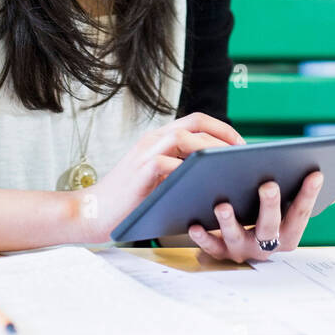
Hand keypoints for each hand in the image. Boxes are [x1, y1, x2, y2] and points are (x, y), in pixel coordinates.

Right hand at [71, 112, 245, 242]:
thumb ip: (181, 175)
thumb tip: (217, 182)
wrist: (90, 213)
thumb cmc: (127, 204)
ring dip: (211, 149)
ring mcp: (146, 152)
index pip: (195, 121)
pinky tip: (206, 183)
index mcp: (158, 140)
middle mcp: (153, 139)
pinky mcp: (141, 170)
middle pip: (195, 122)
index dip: (221, 128)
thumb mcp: (159, 184)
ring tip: (230, 164)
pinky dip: (189, 170)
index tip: (241, 145)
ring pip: (185, 137)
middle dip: (223, 134)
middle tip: (244, 152)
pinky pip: (170, 163)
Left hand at [186, 171, 325, 263]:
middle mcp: (267, 245)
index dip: (310, 195)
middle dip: (271, 205)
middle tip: (269, 184)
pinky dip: (203, 238)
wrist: (243, 247)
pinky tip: (195, 223)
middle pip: (270, 227)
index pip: (302, 213)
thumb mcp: (293, 211)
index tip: (316, 173)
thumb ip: (312, 198)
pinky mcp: (220, 253)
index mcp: (289, 233)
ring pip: (237, 237)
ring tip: (222, 204)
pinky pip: (210, 247)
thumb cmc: (271, 217)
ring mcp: (243, 250)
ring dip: (229, 222)